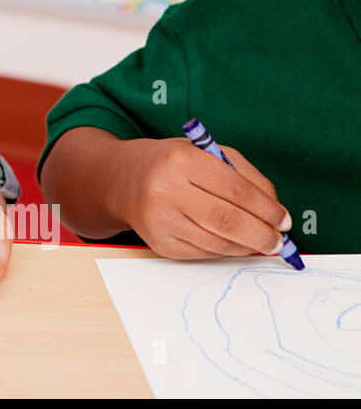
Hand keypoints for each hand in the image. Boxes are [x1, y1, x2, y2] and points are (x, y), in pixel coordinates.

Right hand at [119, 137, 290, 259]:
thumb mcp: (208, 155)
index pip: (236, 190)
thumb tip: (277, 216)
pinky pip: (203, 253)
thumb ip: (247, 178)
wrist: (123, 180)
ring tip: (259, 242)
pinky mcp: (158, 243)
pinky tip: (232, 243)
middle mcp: (165, 188)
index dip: (267, 209)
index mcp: (182, 159)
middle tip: (278, 241)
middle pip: (227, 221)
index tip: (284, 220)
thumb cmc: (174, 165)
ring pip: (217, 242)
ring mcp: (159, 219)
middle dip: (261, 234)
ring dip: (247, 247)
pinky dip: (225, 251)